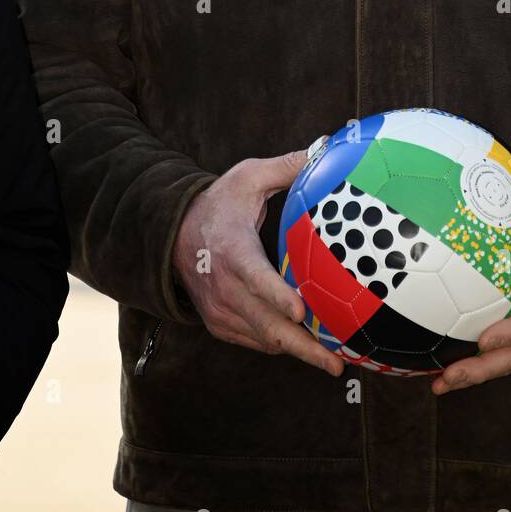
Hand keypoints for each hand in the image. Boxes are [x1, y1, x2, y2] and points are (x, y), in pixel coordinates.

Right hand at [173, 147, 343, 378]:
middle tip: (338, 362)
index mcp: (231, 250)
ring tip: (336, 361)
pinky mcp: (220, 324)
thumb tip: (326, 148)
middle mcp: (223, 287)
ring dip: (297, 352)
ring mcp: (220, 311)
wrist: (172, 234)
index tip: (301, 311)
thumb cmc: (219, 203)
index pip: (253, 277)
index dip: (276, 296)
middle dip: (302, 347)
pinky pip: (255, 342)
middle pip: (264, 325)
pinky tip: (311, 349)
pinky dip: (281, 346)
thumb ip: (286, 167)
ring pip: (263, 340)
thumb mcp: (247, 176)